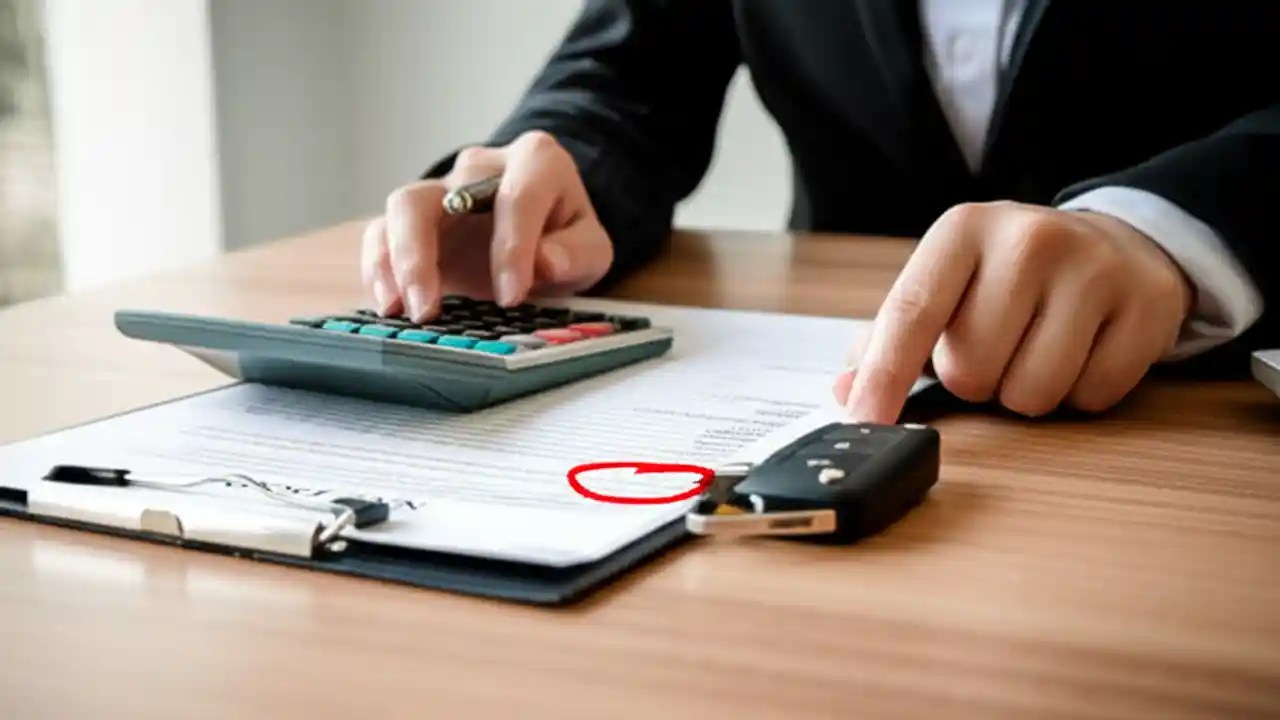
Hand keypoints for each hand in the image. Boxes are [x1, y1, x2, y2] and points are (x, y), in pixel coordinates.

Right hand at [361, 130, 613, 320]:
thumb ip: (576, 253)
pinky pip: (382, 234)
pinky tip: (388, 304)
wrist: (544, 238)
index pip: (518, 197)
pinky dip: (379, 269)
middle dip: (424, 253)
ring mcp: (443, 191)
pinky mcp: (416, 222)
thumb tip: (546, 261)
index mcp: (536, 162)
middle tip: (427, 308)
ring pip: (401, 208)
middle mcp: (481, 169)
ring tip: (398, 309)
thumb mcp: (590, 250)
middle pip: (438, 196)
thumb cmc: (565, 240)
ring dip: (394, 261)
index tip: (510, 297)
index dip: (512, 249)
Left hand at [833, 201, 1193, 420]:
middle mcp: (1028, 239)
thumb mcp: (945, 286)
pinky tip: (1084, 350)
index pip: (911, 313)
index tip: (863, 422)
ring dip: (1026, 392)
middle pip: (971, 371)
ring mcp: (1094, 268)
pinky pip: (1092, 396)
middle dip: (975, 381)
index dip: (883, 377)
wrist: (1116, 243)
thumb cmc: (1009, 277)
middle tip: (997, 346)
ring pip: (1032, 393)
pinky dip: (1081, 392)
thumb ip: (889, 338)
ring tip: (1038, 348)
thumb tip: (846, 392)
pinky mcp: (1147, 305)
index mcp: (962, 231)